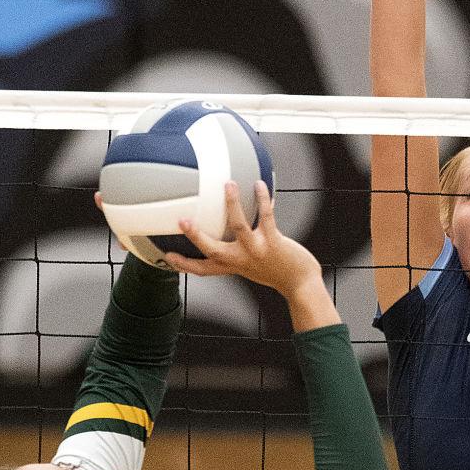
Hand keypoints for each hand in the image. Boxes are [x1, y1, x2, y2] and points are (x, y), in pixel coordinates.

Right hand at [166, 182, 322, 300]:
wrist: (301, 284)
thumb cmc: (278, 273)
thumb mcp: (252, 266)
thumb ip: (240, 251)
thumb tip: (237, 223)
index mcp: (232, 266)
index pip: (203, 269)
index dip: (184, 265)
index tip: (168, 256)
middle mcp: (241, 260)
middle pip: (212, 249)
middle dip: (196, 236)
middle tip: (181, 220)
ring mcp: (256, 250)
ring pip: (238, 226)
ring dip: (232, 204)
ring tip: (228, 185)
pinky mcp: (273, 242)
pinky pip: (265, 217)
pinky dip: (262, 199)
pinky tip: (259, 185)